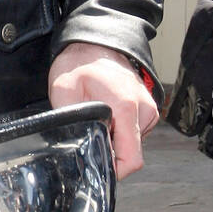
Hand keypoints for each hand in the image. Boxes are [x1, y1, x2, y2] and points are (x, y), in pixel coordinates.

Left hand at [48, 41, 157, 179]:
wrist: (94, 42)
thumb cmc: (78, 64)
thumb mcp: (63, 92)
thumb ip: (73, 123)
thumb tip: (80, 149)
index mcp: (126, 107)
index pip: (131, 160)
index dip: (112, 169)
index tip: (96, 165)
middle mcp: (143, 108)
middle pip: (131, 154)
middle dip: (111, 151)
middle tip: (91, 132)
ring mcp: (148, 107)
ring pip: (132, 144)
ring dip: (115, 139)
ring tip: (99, 117)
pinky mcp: (147, 107)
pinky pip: (134, 132)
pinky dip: (120, 130)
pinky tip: (108, 113)